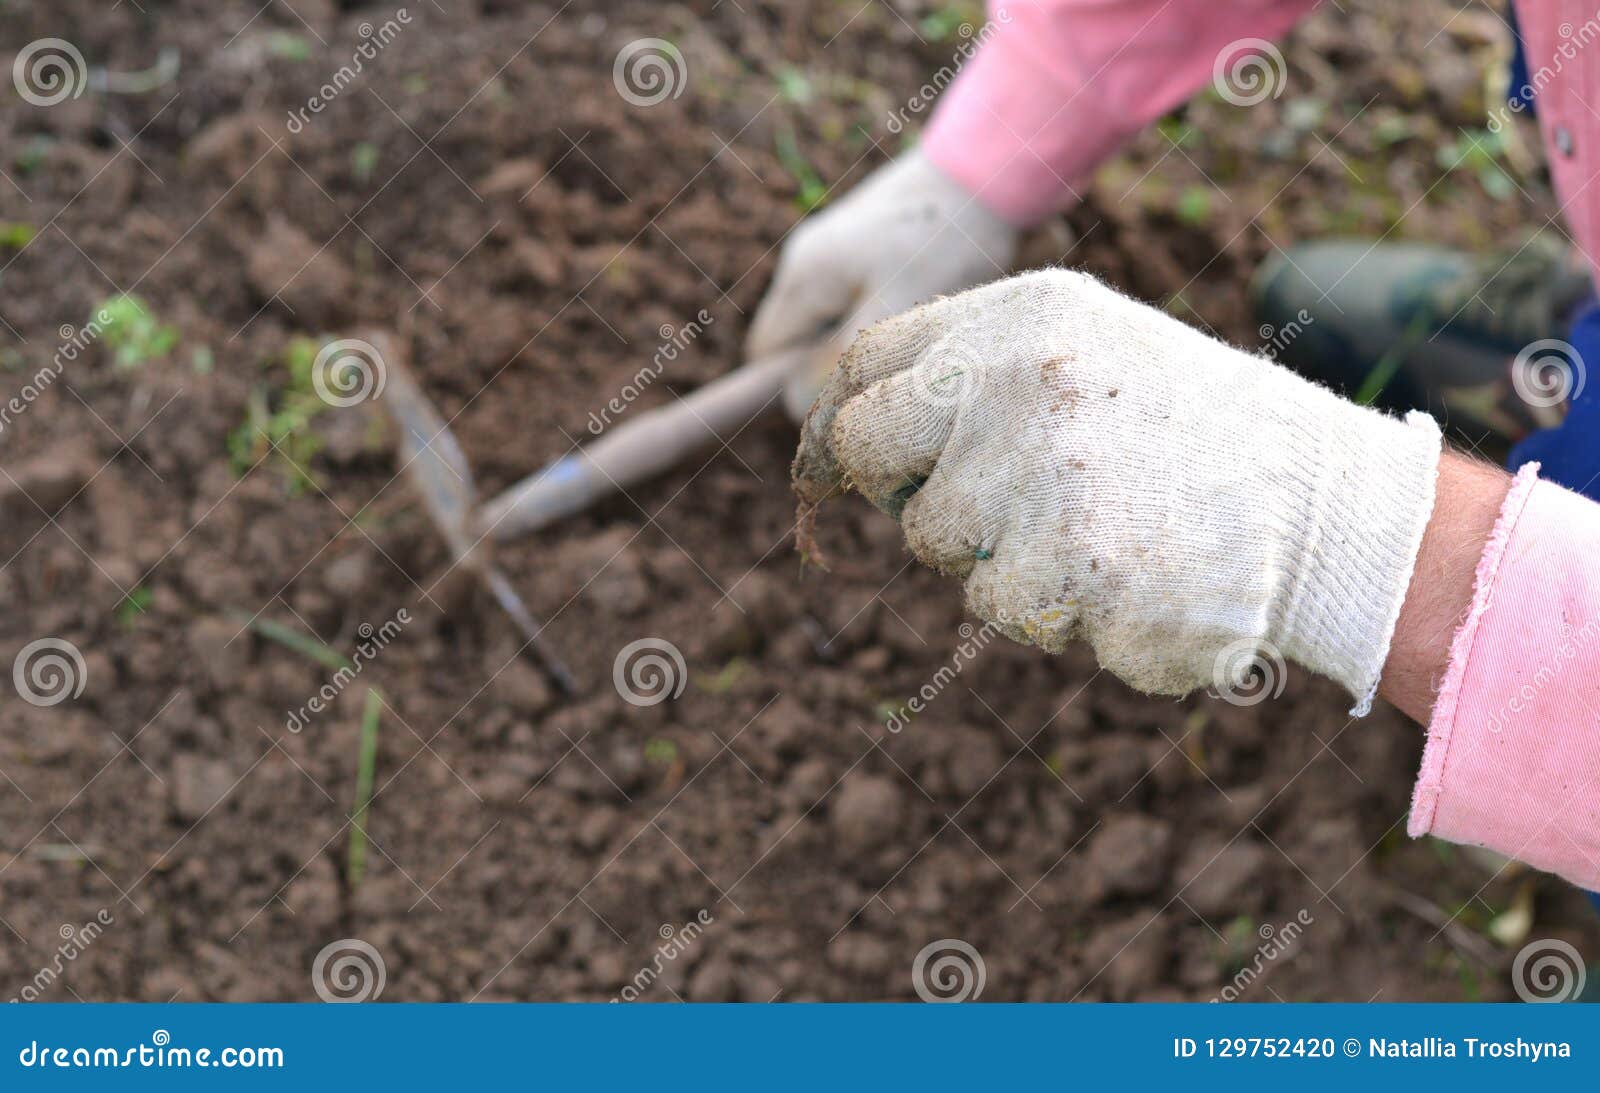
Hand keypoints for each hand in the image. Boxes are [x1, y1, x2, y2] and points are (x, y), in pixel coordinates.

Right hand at [748, 149, 1017, 420]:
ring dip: (863, 333)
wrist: (985, 165)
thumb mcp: (893, 313)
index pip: (766, 354)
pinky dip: (881, 307)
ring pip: (829, 318)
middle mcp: (805, 257)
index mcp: (803, 275)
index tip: (852, 382)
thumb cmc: (943, 242)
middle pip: (796, 337)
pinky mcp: (861, 240)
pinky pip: (854, 295)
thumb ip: (841, 362)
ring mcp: (831, 245)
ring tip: (913, 316)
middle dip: (834, 357)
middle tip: (892, 350)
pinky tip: (922, 293)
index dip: (799, 381)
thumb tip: (798, 405)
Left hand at [793, 270, 1442, 711]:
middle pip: (867, 450)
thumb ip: (972, 373)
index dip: (839, 423)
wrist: (1326, 507)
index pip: (865, 362)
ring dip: (995, 552)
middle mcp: (1017, 381)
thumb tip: (842, 428)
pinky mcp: (1068, 570)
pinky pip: (998, 605)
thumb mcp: (1084, 351)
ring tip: (1098, 529)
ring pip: (935, 542)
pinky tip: (1121, 576)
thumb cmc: (1189, 433)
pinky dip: (1048, 607)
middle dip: (906, 491)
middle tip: (981, 508)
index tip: (833, 470)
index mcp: (1021, 316)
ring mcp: (1041, 476)